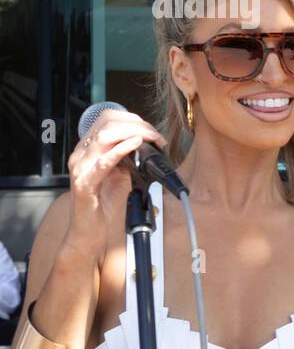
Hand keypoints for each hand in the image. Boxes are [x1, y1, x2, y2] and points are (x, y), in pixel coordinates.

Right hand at [65, 107, 167, 253]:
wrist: (90, 229)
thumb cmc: (104, 202)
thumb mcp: (120, 174)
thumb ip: (128, 158)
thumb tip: (148, 145)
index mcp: (88, 148)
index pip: (107, 119)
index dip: (133, 119)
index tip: (152, 130)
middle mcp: (81, 154)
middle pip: (107, 124)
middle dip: (137, 125)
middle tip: (157, 136)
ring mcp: (80, 167)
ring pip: (104, 137)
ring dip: (134, 133)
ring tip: (152, 139)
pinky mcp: (84, 183)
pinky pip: (102, 162)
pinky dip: (120, 150)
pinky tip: (135, 143)